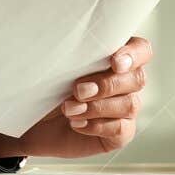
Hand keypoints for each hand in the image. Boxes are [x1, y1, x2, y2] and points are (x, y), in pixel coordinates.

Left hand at [0, 36, 152, 159]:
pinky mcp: (120, 133)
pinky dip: (96, 126)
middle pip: (138, 78)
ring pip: (130, 104)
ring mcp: (125, 108)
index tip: (114, 62)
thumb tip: (76, 41)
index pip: (141, 50)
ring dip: (97, 107)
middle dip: (107, 84)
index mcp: (116, 57)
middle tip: (78, 90)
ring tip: (69, 109)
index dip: (133, 55)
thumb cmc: (47, 85)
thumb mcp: (57, 65)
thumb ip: (75, 53)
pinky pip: (120, 130)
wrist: (32, 121)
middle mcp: (126, 82)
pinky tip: (75, 123)